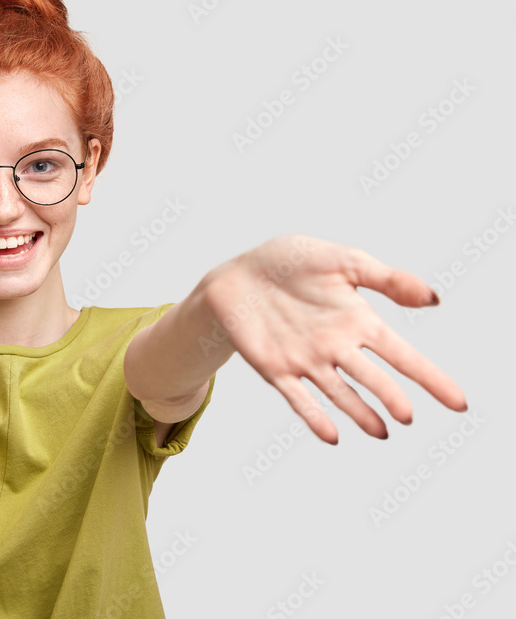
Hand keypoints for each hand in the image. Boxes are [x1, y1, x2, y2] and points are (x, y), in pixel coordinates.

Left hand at [202, 234, 466, 443]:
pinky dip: (315, 416)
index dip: (429, 378)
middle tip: (407, 416)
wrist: (239, 272)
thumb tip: (434, 298)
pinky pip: (298, 397)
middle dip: (390, 396)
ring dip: (359, 412)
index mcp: (357, 321)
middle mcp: (336, 346)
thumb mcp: (343, 260)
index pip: (402, 354)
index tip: (457, 402)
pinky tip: (332, 435)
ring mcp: (306, 360)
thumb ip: (387, 279)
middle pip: (372, 377)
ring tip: (380, 431)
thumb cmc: (290, 262)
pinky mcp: (275, 368)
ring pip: (339, 393)